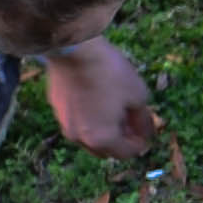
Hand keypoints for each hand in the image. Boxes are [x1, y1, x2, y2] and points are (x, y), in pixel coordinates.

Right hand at [42, 38, 155, 160]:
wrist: (74, 49)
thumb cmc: (110, 73)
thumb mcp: (138, 95)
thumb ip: (143, 120)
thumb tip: (145, 132)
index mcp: (102, 140)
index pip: (126, 153)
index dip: (140, 143)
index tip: (146, 129)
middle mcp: (80, 138)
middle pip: (105, 149)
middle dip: (121, 139)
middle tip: (131, 121)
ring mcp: (64, 123)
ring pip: (88, 136)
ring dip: (103, 129)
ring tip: (114, 110)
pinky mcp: (56, 107)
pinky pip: (77, 120)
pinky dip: (89, 117)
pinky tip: (96, 99)